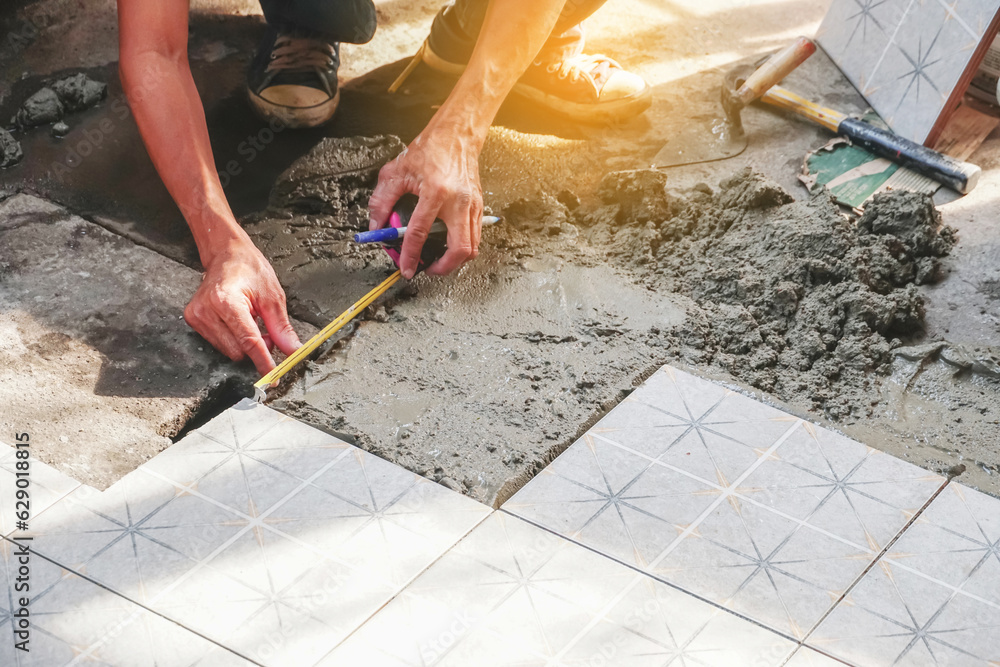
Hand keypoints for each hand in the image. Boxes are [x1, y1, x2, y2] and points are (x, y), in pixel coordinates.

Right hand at [183, 239, 300, 374]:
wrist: (225, 253)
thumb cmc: (248, 269)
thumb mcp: (272, 296)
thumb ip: (281, 327)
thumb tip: (292, 351)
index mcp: (227, 301)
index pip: (248, 341)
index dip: (263, 361)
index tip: (273, 377)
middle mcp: (207, 310)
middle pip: (238, 351)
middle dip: (257, 349)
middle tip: (266, 329)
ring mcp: (197, 316)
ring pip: (228, 351)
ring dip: (244, 345)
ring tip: (251, 321)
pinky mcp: (193, 319)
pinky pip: (218, 344)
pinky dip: (233, 339)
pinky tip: (237, 322)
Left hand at [368, 123, 482, 278]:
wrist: (456, 136)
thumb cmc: (430, 149)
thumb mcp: (396, 172)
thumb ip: (382, 201)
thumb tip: (377, 226)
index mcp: (436, 192)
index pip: (421, 232)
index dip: (412, 255)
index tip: (406, 268)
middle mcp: (459, 202)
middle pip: (459, 250)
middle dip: (443, 267)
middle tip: (428, 269)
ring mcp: (472, 206)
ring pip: (472, 247)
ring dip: (454, 260)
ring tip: (437, 260)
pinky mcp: (478, 207)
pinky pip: (475, 237)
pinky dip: (462, 247)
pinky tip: (448, 245)